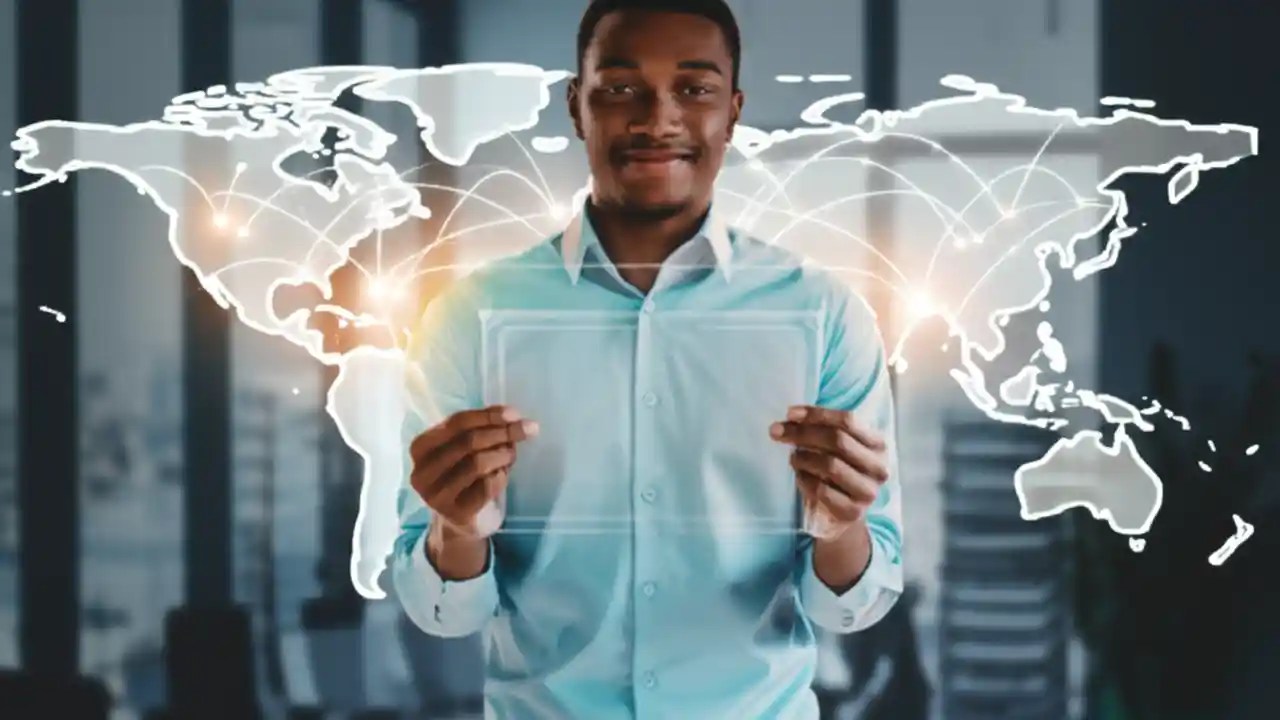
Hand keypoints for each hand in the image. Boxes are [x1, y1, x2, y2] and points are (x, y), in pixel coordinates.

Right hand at [409, 404, 538, 538]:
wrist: (458, 519)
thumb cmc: (462, 474)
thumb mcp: (466, 447)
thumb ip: (483, 428)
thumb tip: (512, 416)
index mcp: (421, 447)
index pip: (457, 423)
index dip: (488, 416)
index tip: (515, 414)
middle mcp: (423, 471)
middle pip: (468, 441)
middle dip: (502, 432)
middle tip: (526, 430)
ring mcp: (436, 495)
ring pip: (477, 463)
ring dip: (502, 455)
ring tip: (511, 454)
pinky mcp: (455, 512)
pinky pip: (486, 487)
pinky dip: (500, 476)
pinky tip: (501, 475)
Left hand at [770, 404, 888, 538]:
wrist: (844, 514)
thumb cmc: (838, 473)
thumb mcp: (837, 449)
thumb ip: (822, 430)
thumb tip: (791, 417)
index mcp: (878, 445)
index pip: (848, 421)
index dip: (817, 414)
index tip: (790, 413)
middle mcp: (878, 467)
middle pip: (838, 440)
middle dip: (803, 433)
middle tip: (777, 432)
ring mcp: (868, 491)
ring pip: (830, 465)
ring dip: (804, 457)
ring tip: (793, 457)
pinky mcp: (853, 512)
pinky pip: (822, 490)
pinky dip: (805, 480)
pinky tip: (800, 476)